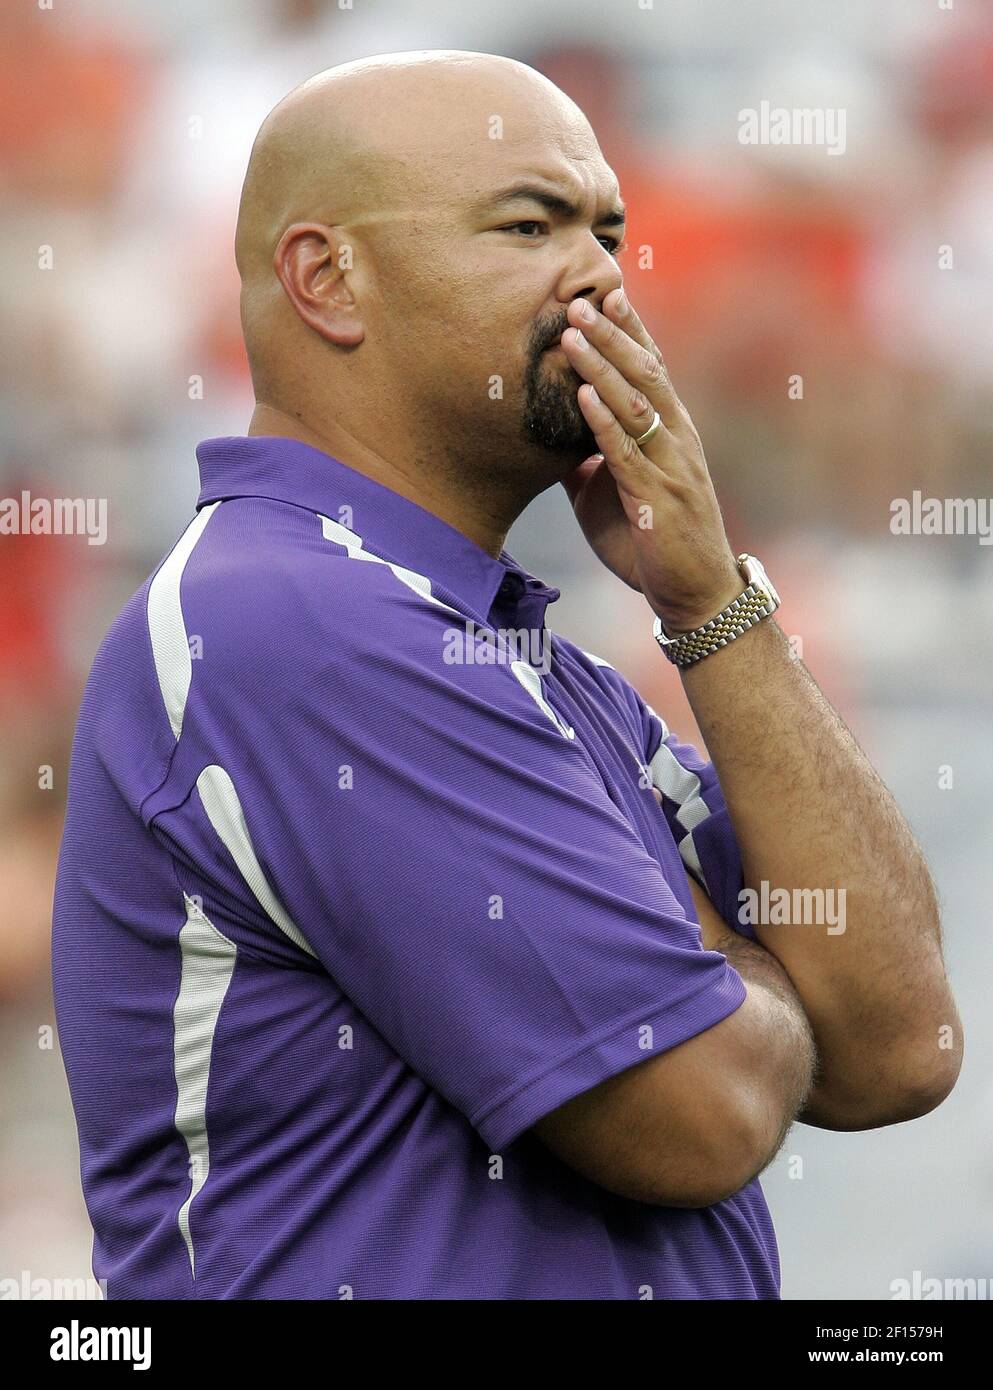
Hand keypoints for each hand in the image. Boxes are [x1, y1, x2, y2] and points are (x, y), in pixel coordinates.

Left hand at [559, 288, 742, 632]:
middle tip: (581, 298)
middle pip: (646, 372)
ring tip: (575, 333)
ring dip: (604, 365)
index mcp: (671, 432)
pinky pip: (627, 451)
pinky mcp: (657, 499)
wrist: (693, 594)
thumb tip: (551, 431)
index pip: (652, 370)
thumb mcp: (611, 490)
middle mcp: (677, 439)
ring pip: (637, 403)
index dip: (630, 331)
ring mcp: (670, 466)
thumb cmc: (652, 541)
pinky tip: (583, 395)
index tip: (604, 292)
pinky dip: (603, 421)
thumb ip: (589, 456)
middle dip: (613, 334)